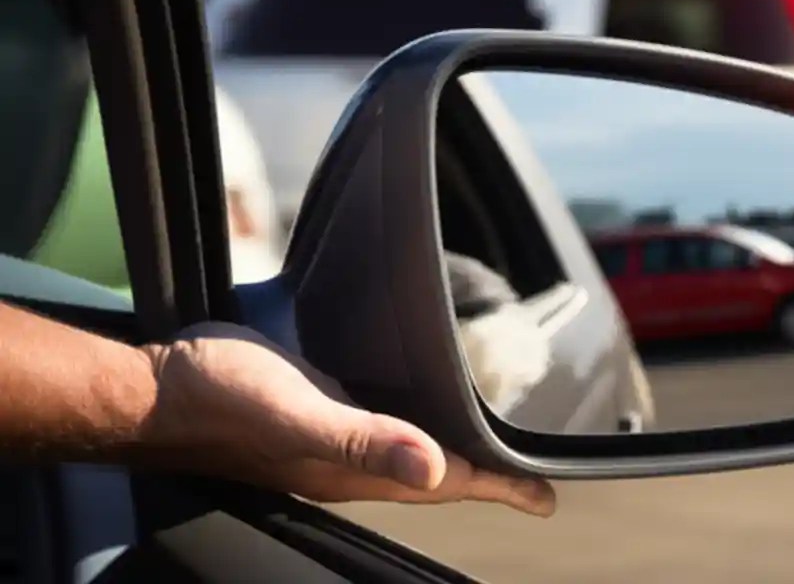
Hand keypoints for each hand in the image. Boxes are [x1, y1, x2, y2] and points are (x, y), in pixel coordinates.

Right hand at [138, 322, 555, 516]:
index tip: (545, 498)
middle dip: (486, 477)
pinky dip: (413, 418)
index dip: (499, 488)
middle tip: (529, 480)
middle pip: (435, 473)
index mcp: (353, 469)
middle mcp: (349, 460)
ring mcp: (332, 437)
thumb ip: (361, 440)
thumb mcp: (295, 414)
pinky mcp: (315, 409)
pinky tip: (422, 402)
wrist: (155, 387)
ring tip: (491, 447)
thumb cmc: (219, 398)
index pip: (444, 484)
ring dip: (453, 449)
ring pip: (410, 448)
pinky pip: (380, 421)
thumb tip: (434, 467)